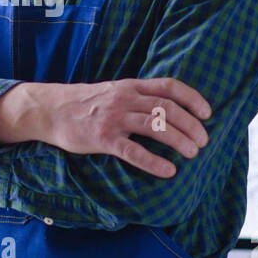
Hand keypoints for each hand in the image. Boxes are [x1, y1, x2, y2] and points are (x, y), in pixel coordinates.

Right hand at [35, 78, 212, 178]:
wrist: (50, 110)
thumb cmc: (85, 104)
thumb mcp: (114, 91)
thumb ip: (137, 96)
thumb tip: (168, 109)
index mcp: (130, 86)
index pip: (169, 87)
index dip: (192, 98)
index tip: (207, 113)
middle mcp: (125, 98)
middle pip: (167, 108)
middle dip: (190, 125)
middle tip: (203, 141)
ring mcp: (114, 118)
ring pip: (155, 126)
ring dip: (179, 140)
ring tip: (193, 153)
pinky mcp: (102, 138)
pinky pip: (133, 151)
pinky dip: (153, 161)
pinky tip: (168, 171)